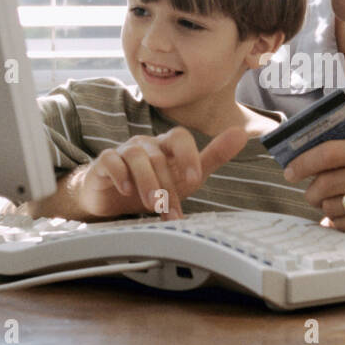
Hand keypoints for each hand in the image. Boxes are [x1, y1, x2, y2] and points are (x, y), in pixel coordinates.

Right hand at [79, 125, 247, 219]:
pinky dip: (119, 173)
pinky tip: (126, 190)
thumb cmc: (153, 184)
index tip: (194, 180)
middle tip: (171, 211)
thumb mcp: (186, 176)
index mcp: (167, 146)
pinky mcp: (104, 163)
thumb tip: (241, 133)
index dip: (188, 155)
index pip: (180, 137)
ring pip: (136, 156)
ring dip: (146, 182)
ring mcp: (124, 151)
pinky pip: (110, 160)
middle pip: (159, 156)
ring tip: (152, 204)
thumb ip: (213, 156)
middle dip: (167, 186)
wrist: (113, 197)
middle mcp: (146, 144)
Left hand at [283, 138, 344, 252]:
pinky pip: (341, 225)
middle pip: (325, 182)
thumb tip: (303, 162)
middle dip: (312, 192)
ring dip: (328, 209)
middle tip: (312, 196)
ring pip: (330, 205)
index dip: (304, 162)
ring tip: (343, 208)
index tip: (290, 171)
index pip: (329, 152)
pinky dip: (339, 224)